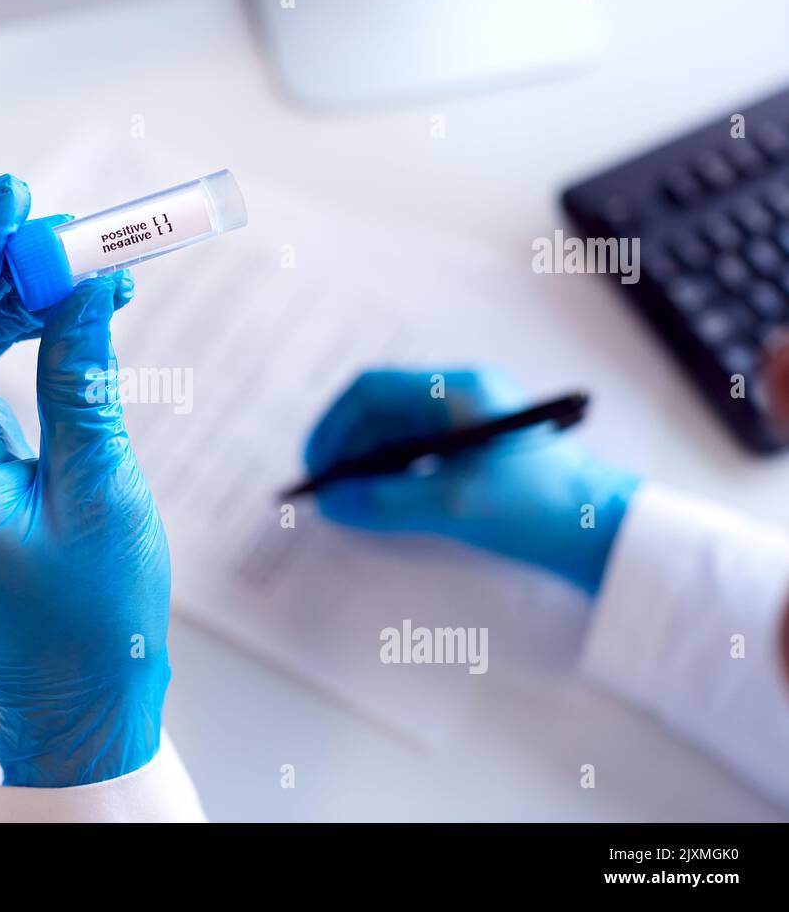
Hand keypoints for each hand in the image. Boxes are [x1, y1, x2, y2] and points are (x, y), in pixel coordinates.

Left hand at [0, 176, 170, 786]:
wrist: (79, 692)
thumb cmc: (93, 617)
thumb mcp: (101, 485)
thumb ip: (83, 377)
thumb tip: (82, 285)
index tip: (14, 195)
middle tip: (64, 233)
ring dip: (11, 306)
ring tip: (86, 274)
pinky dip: (12, 347)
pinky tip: (64, 323)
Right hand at [304, 368, 639, 592]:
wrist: (604, 531)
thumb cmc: (538, 508)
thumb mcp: (453, 506)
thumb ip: (385, 502)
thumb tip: (332, 501)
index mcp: (459, 390)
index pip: (372, 389)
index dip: (334, 425)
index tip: (316, 465)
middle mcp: (461, 395)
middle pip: (380, 409)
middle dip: (347, 448)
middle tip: (329, 492)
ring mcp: (468, 420)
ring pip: (394, 432)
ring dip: (367, 465)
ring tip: (352, 502)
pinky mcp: (474, 447)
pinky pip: (415, 452)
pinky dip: (390, 475)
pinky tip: (384, 503)